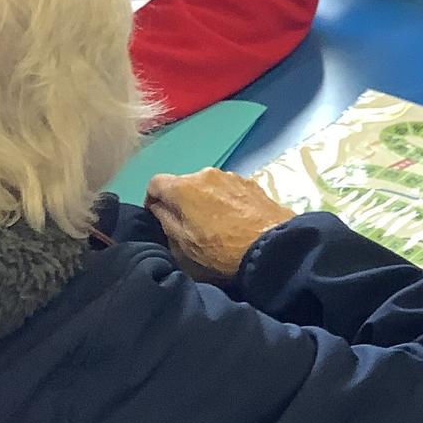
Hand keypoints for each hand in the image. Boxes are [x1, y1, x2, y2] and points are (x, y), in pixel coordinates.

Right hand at [146, 168, 294, 282]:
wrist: (270, 245)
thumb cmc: (220, 249)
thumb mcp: (183, 243)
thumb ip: (165, 219)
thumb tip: (158, 206)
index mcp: (183, 187)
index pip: (155, 183)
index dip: (152, 199)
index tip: (156, 215)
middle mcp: (206, 173)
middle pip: (183, 183)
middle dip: (180, 200)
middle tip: (186, 224)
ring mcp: (231, 176)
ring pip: (207, 185)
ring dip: (204, 199)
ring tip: (213, 223)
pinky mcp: (251, 183)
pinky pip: (228, 188)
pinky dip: (224, 200)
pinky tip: (233, 219)